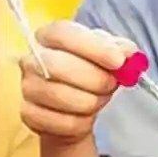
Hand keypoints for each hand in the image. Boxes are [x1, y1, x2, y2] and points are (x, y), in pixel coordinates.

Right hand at [20, 21, 131, 143]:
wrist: (74, 110)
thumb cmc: (89, 76)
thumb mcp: (108, 57)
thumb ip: (120, 50)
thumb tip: (129, 53)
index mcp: (49, 37)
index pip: (62, 33)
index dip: (92, 47)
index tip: (118, 61)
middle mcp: (31, 59)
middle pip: (57, 65)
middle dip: (93, 78)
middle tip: (111, 85)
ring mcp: (27, 88)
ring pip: (59, 96)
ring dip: (89, 101)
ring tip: (98, 100)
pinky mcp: (29, 114)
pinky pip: (59, 121)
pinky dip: (80, 123)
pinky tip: (85, 117)